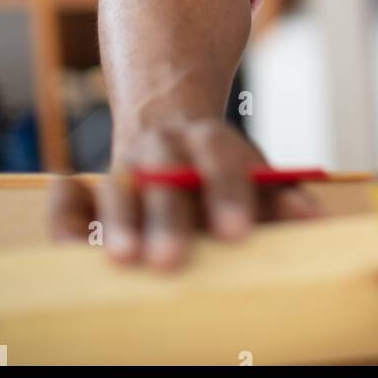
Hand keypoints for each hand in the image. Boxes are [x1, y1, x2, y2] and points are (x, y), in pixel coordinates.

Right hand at [48, 119, 323, 268]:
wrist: (167, 117)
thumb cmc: (217, 167)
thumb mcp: (252, 170)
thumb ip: (279, 196)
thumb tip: (312, 219)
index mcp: (209, 140)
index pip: (221, 157)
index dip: (228, 192)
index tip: (237, 232)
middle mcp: (163, 149)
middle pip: (165, 174)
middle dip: (168, 216)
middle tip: (172, 259)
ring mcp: (123, 167)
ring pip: (117, 186)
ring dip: (120, 221)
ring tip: (124, 259)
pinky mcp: (90, 189)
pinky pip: (68, 199)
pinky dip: (64, 216)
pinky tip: (72, 247)